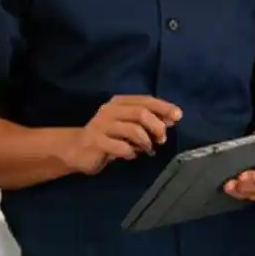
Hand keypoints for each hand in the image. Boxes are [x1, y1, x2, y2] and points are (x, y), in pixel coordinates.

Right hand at [64, 95, 181, 174]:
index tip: (178, 117)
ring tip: (147, 149)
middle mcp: (110, 110)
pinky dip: (131, 153)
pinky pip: (122, 148)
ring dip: (146, 142)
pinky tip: (131, 155)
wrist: (76, 150)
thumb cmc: (108, 137)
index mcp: (119, 102)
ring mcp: (102, 126)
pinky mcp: (96, 142)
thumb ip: (147, 120)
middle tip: (162, 139)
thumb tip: (172, 119)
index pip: (146, 100)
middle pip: (141, 113)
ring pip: (134, 130)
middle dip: (157, 127)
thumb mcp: (128, 125)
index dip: (164, 107)